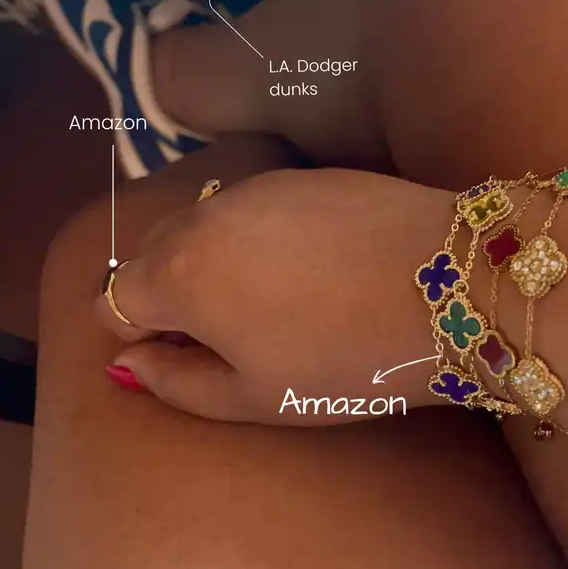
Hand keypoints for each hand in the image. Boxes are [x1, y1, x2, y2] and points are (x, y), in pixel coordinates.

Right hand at [97, 168, 449, 424]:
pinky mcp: (302, 172)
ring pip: (203, 227)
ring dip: (217, 263)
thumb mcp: (256, 396)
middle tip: (240, 334)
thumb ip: (175, 382)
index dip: (143, 336)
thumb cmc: (350, 359)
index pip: (113, 301)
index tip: (195, 356)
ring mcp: (255, 186)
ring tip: (286, 300)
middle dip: (174, 295)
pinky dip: (260, 237)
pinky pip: (252, 208)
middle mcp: (205, 216)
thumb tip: (127, 364)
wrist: (455, 286)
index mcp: (179, 274)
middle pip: (153, 257)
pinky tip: (319, 266)